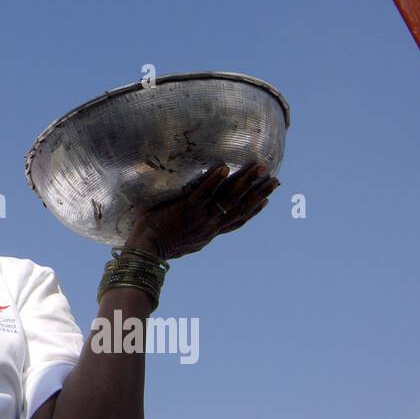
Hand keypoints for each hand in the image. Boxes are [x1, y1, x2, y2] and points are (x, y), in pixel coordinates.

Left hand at [124, 161, 279, 261]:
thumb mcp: (184, 243)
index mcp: (210, 234)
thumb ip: (194, 233)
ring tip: (259, 167)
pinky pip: (202, 193)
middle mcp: (210, 226)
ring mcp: (200, 218)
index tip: (266, 200)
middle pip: (240, 207)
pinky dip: (213, 180)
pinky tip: (224, 167)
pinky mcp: (186, 210)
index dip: (253, 211)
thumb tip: (197, 233)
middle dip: (258, 192)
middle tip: (274, 179)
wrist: (146, 251)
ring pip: (228, 198)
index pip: (236, 221)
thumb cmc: (159, 245)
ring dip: (244, 181)